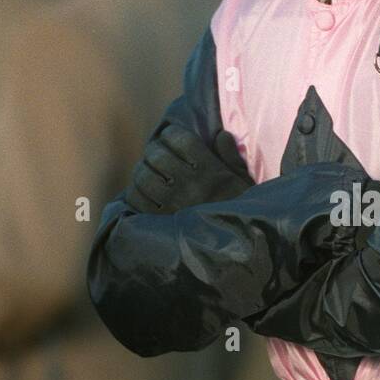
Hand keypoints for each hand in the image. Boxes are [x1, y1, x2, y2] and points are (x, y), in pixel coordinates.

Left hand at [126, 122, 250, 214]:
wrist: (238, 245)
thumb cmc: (239, 208)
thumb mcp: (244, 181)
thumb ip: (232, 156)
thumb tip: (220, 134)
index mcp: (211, 172)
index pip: (182, 140)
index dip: (172, 134)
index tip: (172, 136)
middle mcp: (190, 186)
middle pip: (157, 156)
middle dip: (154, 150)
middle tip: (157, 153)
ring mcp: (173, 204)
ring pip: (143, 177)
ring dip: (142, 170)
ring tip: (148, 172)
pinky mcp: (162, 222)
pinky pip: (137, 200)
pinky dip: (135, 193)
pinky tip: (143, 191)